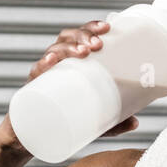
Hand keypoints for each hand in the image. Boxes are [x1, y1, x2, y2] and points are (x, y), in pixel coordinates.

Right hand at [0, 20, 139, 148]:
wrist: (33, 138)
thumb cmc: (64, 122)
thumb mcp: (94, 122)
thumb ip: (114, 122)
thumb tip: (136, 123)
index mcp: (70, 62)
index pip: (80, 36)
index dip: (92, 27)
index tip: (107, 28)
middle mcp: (55, 63)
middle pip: (67, 38)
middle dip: (83, 36)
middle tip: (97, 45)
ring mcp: (42, 75)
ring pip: (53, 51)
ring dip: (67, 48)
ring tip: (83, 53)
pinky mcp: (31, 90)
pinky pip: (34, 74)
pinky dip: (41, 67)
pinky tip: (49, 63)